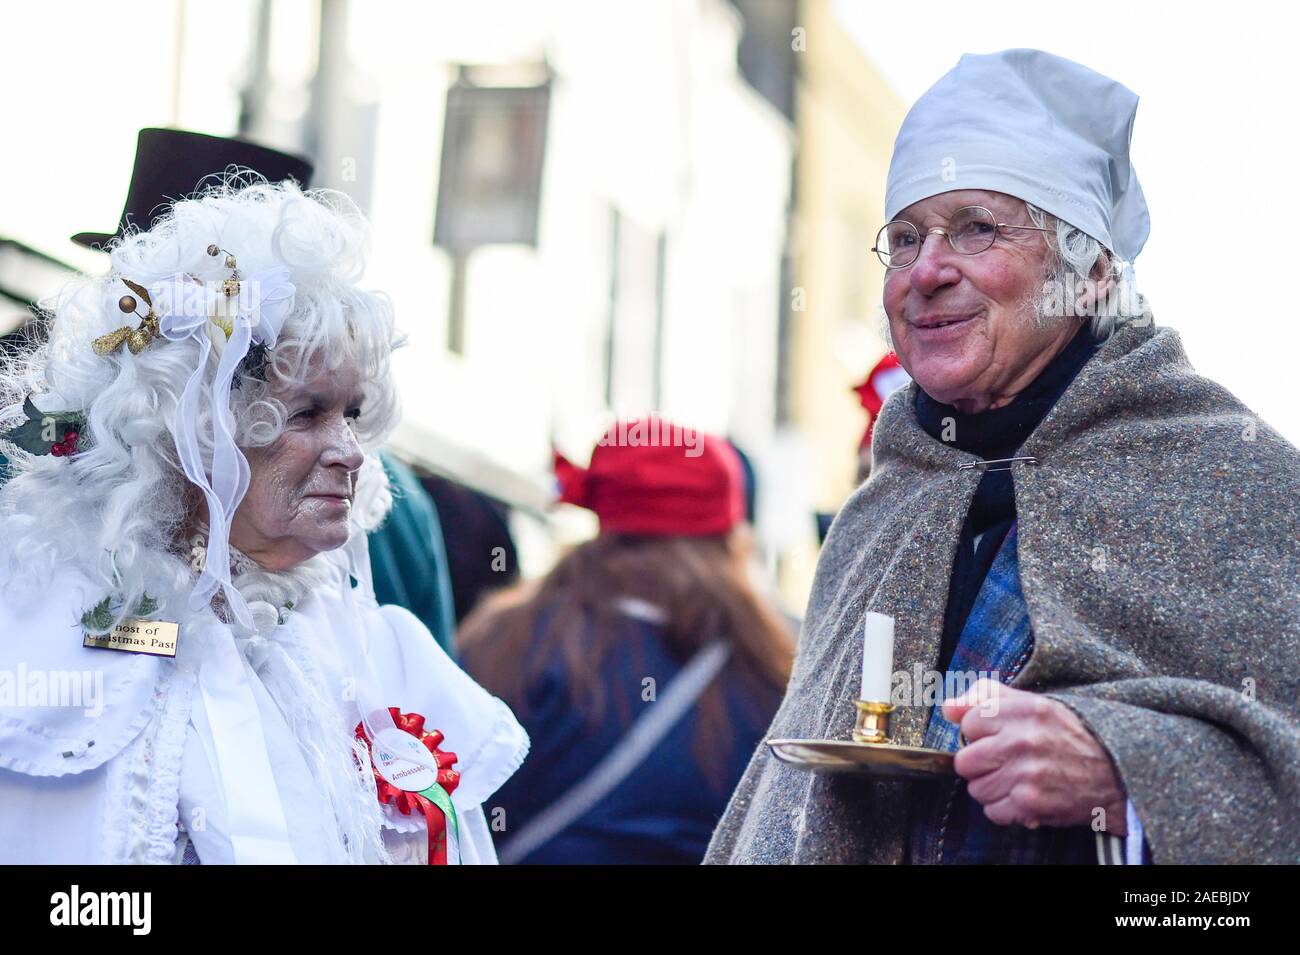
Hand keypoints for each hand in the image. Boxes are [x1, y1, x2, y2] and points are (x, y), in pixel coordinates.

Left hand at [941, 679, 1126, 834]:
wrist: (1116, 774)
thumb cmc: (1069, 736)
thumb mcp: (1034, 704)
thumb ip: (987, 697)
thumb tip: (948, 709)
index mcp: (1024, 710)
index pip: (968, 722)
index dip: (979, 733)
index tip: (996, 737)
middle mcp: (1023, 740)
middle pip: (965, 760)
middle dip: (980, 764)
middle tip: (1002, 763)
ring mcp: (1026, 774)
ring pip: (976, 789)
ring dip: (992, 788)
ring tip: (1016, 780)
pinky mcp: (1031, 803)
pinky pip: (993, 812)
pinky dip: (1005, 809)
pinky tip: (1024, 797)